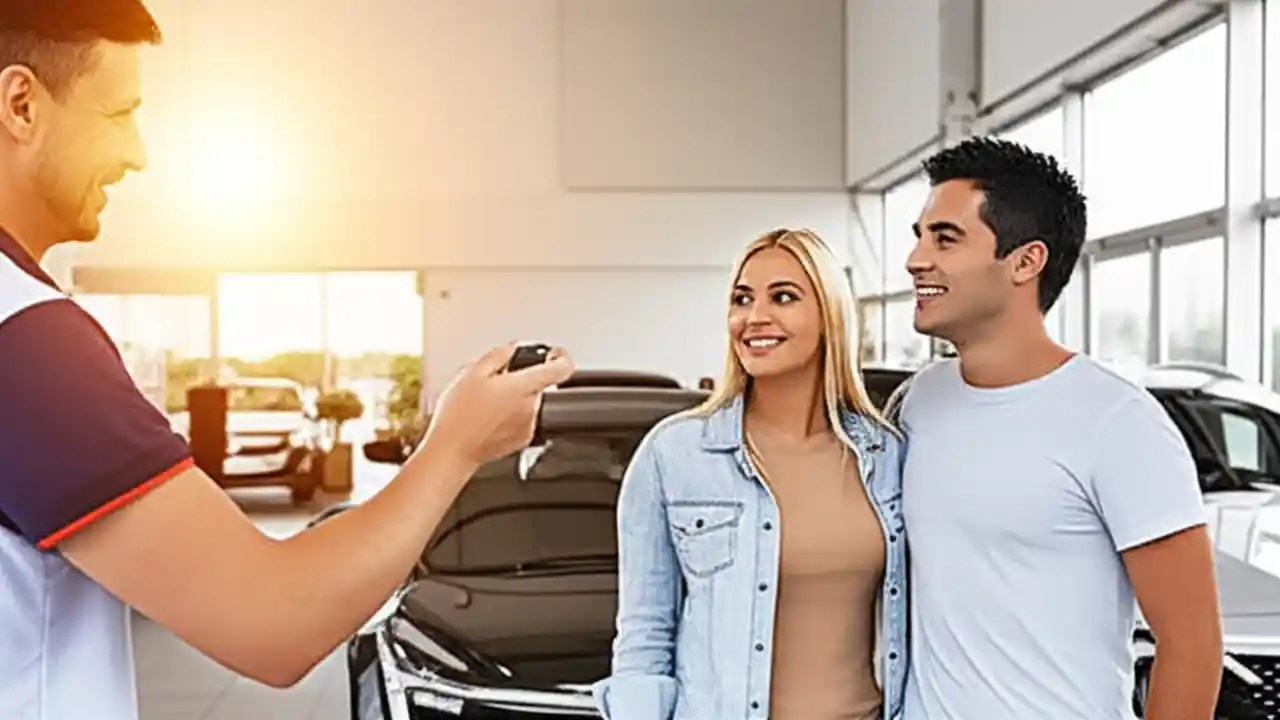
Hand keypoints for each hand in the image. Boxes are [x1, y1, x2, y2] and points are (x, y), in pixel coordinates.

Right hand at [422, 342, 574, 467]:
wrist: (452, 450)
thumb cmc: (460, 415)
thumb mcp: (472, 372)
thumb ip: (498, 355)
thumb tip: (511, 349)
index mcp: (524, 387)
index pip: (562, 368)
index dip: (562, 356)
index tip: (555, 353)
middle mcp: (531, 407)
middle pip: (539, 384)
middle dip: (521, 379)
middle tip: (496, 380)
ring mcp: (528, 425)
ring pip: (529, 402)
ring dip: (514, 397)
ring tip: (487, 401)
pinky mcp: (521, 440)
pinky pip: (522, 419)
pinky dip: (511, 414)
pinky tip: (488, 416)